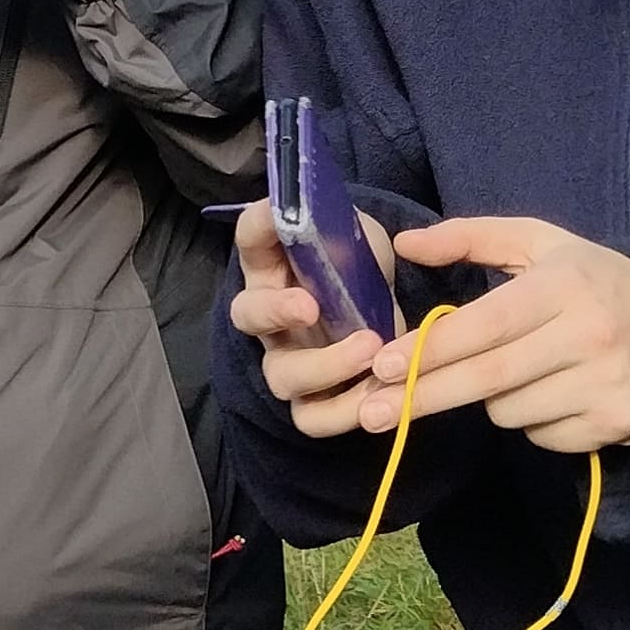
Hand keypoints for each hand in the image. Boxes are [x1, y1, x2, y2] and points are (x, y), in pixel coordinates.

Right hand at [229, 194, 400, 436]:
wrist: (378, 307)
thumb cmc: (355, 267)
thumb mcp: (354, 235)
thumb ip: (343, 226)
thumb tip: (328, 210)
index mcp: (272, 264)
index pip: (251, 236)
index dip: (261, 225)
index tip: (283, 217)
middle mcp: (269, 315)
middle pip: (248, 315)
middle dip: (276, 310)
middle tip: (311, 305)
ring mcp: (287, 360)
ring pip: (283, 376)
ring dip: (326, 366)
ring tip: (371, 349)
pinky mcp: (313, 400)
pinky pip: (314, 419)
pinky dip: (346, 412)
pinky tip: (381, 395)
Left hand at [352, 218, 629, 452]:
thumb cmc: (593, 281)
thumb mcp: (540, 244)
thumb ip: (471, 237)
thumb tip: (405, 244)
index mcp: (565, 285)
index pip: (487, 325)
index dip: (431, 350)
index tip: (384, 367)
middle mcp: (589, 336)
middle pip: (489, 378)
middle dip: (426, 396)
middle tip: (373, 411)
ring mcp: (606, 384)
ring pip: (509, 411)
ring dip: (490, 400)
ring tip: (516, 371)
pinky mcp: (616, 422)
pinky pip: (542, 435)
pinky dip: (531, 422)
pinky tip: (554, 393)